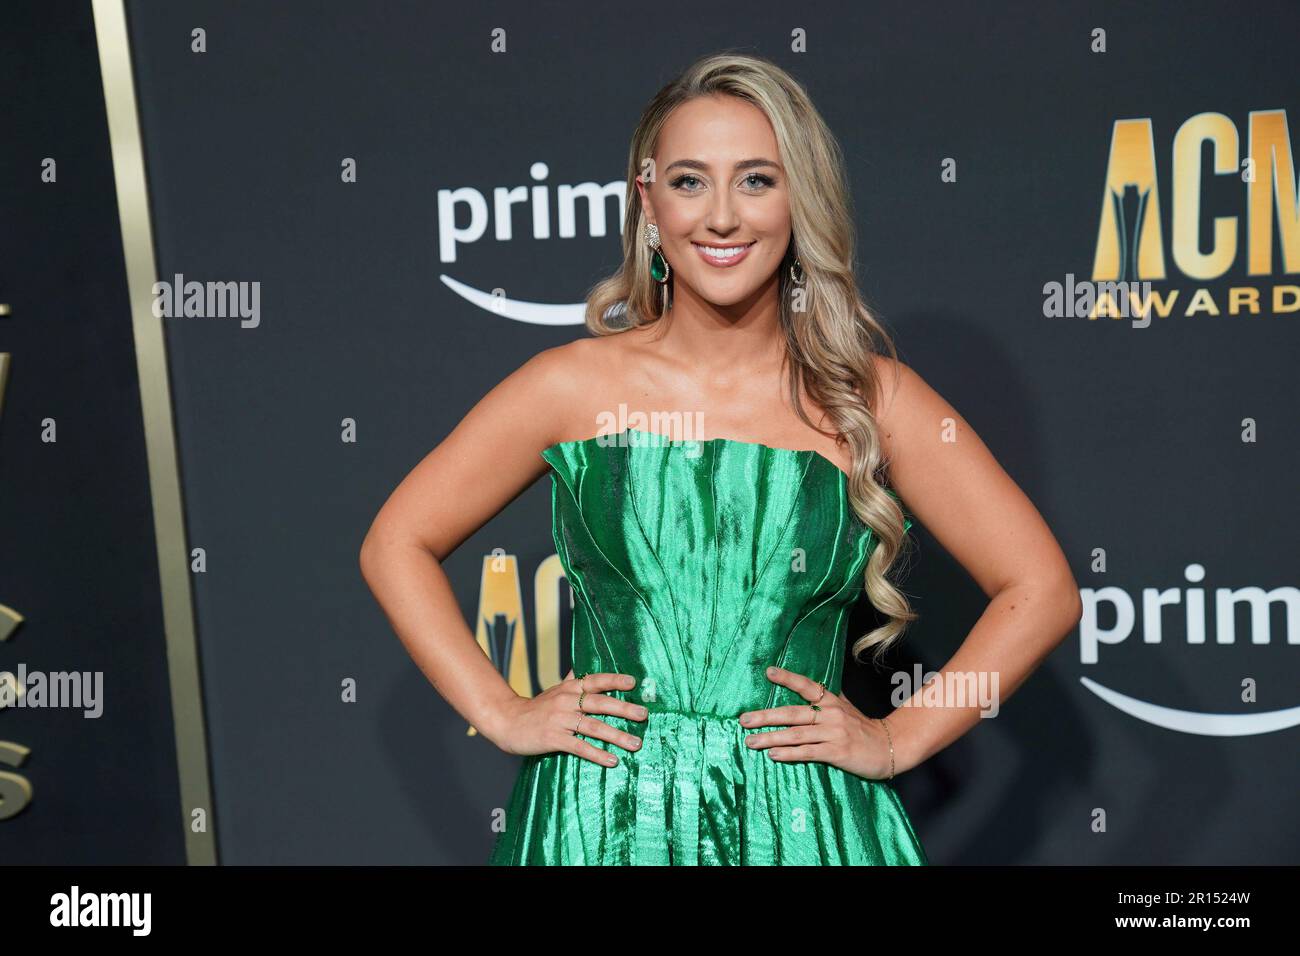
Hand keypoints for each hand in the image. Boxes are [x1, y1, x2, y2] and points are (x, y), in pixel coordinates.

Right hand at [490, 669, 645, 767]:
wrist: (507, 721)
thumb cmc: (536, 708)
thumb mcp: (556, 691)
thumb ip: (572, 680)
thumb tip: (585, 667)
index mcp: (569, 688)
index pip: (595, 680)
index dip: (614, 680)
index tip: (633, 682)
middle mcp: (566, 701)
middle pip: (600, 703)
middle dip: (624, 709)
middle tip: (644, 715)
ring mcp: (560, 720)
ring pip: (593, 727)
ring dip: (617, 736)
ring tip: (636, 744)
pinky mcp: (553, 738)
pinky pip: (579, 746)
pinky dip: (597, 754)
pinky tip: (612, 760)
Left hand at [738, 665, 894, 780]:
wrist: (889, 748)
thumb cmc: (863, 729)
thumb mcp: (846, 708)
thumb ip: (827, 700)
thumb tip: (809, 687)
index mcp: (832, 701)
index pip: (807, 686)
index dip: (788, 678)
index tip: (768, 672)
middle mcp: (831, 714)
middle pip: (793, 713)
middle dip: (766, 716)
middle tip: (743, 720)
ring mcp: (834, 733)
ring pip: (796, 734)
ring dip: (771, 738)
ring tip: (751, 741)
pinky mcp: (837, 752)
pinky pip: (808, 752)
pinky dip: (789, 753)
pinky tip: (774, 755)